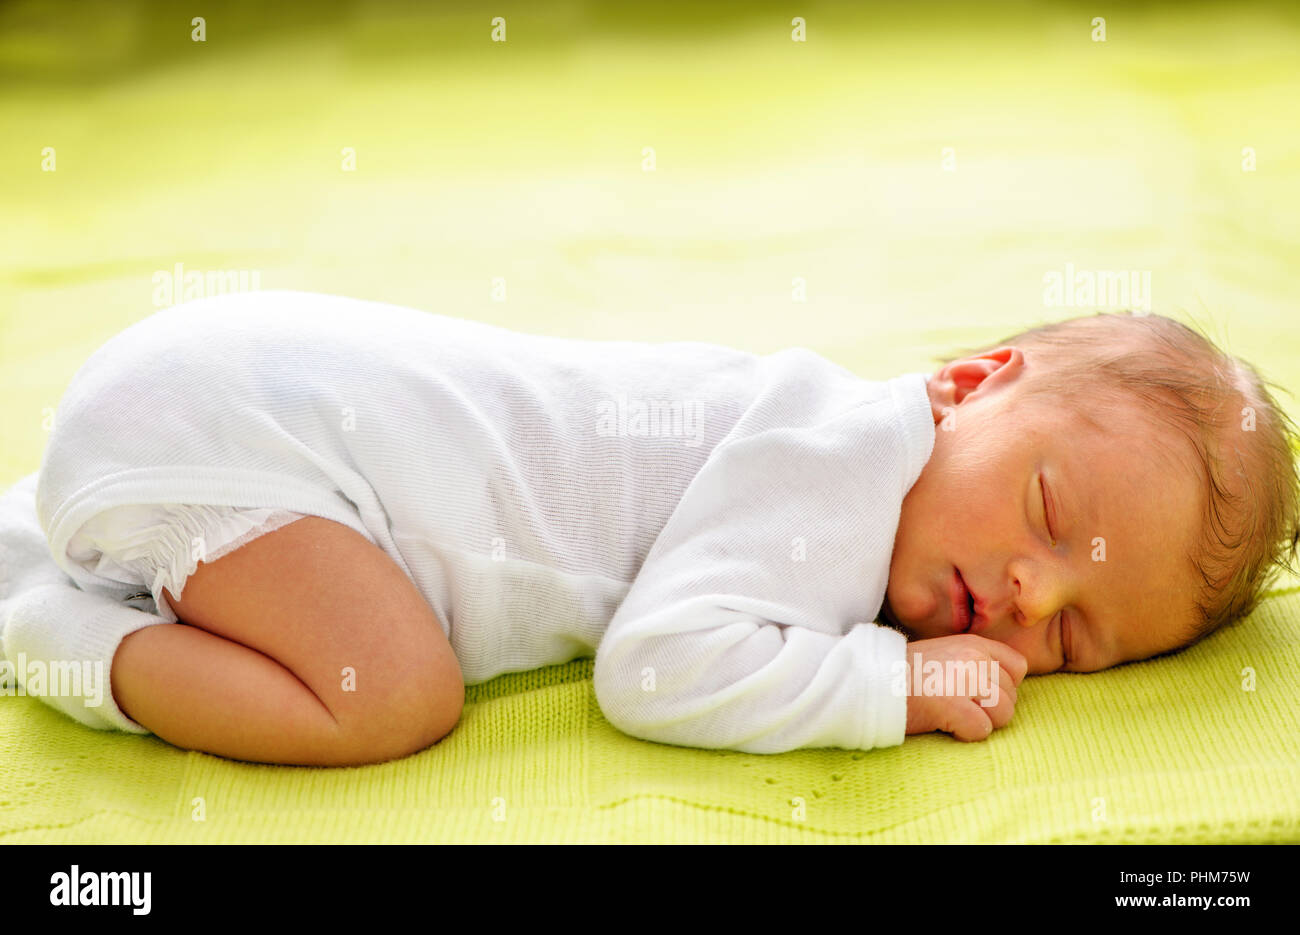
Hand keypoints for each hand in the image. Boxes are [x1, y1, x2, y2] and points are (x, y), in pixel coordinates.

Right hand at [903, 634, 1027, 740]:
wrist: (869, 680)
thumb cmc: (904, 673)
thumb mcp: (944, 653)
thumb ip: (974, 662)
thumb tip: (1000, 686)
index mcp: (973, 643)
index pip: (1017, 667)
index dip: (1003, 686)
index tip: (978, 693)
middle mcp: (975, 658)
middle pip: (1010, 696)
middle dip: (989, 709)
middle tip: (958, 707)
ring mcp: (966, 681)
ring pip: (1003, 715)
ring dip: (980, 722)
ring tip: (952, 716)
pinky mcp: (956, 706)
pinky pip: (982, 730)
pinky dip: (964, 734)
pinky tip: (943, 723)